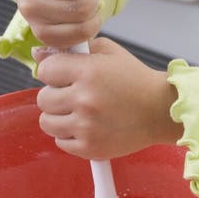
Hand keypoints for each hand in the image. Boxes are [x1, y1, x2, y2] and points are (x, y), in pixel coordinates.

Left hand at [34, 37, 182, 158]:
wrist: (159, 110)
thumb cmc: (134, 78)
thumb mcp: (109, 52)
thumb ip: (75, 49)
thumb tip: (38, 54)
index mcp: (88, 71)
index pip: (45, 70)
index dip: (53, 71)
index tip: (65, 74)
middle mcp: (85, 99)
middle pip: (42, 99)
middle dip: (55, 94)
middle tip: (74, 93)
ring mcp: (86, 126)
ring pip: (46, 122)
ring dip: (59, 116)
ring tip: (79, 111)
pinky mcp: (89, 148)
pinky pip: (59, 141)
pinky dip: (69, 135)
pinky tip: (86, 125)